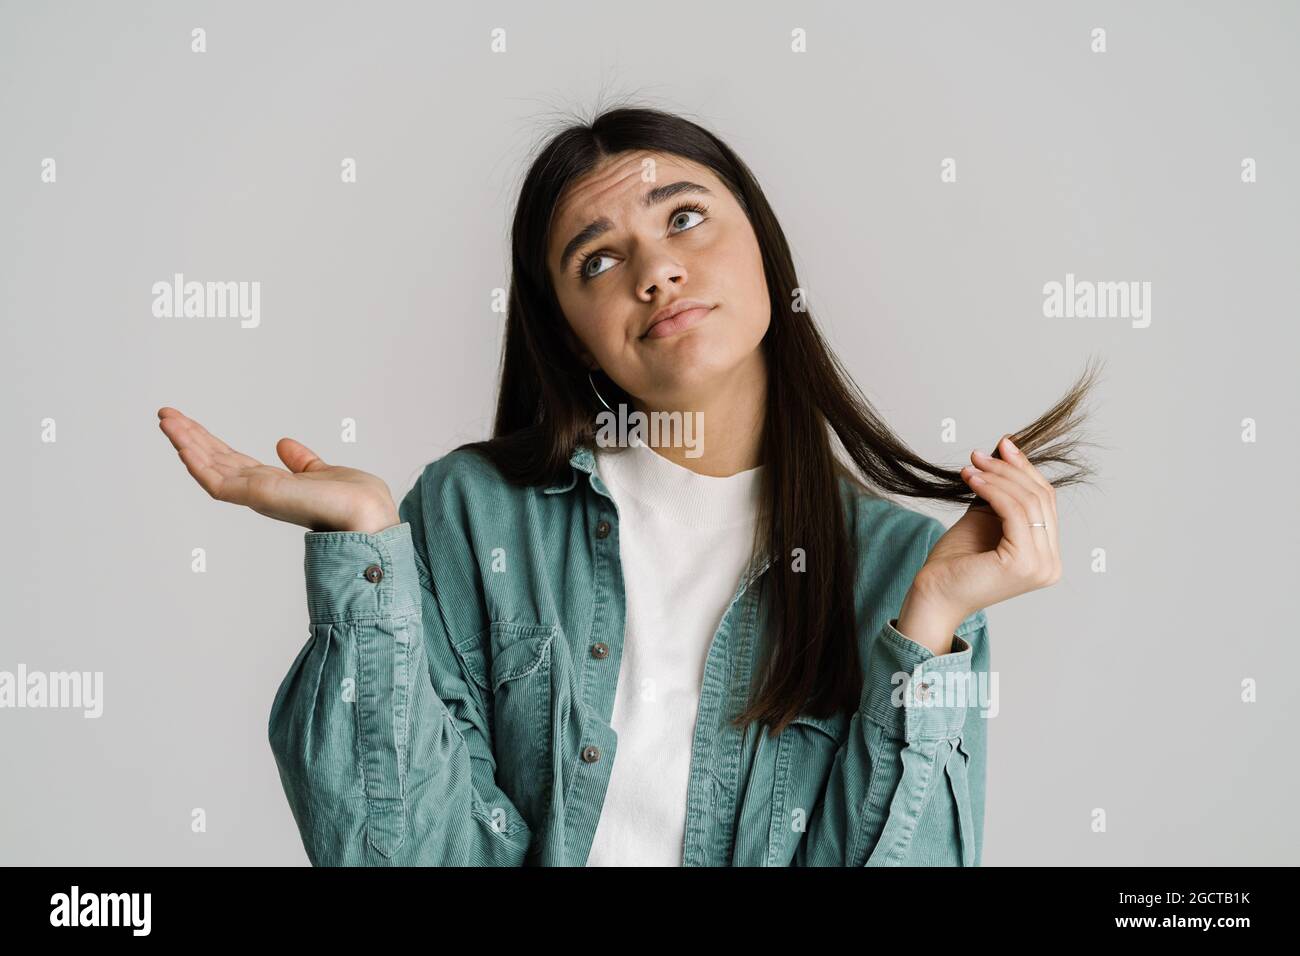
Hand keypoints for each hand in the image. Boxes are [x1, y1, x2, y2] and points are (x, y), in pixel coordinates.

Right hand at [157, 407, 399, 533]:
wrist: (368, 515)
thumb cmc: (354, 501)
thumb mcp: (321, 471)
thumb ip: (301, 462)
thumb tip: (283, 444)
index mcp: (274, 485)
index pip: (232, 460)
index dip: (209, 442)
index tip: (188, 423)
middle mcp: (260, 491)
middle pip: (214, 460)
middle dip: (189, 438)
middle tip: (165, 414)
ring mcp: (256, 495)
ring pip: (209, 468)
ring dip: (185, 443)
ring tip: (164, 419)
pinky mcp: (258, 496)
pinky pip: (217, 481)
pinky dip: (197, 462)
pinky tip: (181, 443)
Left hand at [908, 434, 1062, 629]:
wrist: (933, 594)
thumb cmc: (955, 562)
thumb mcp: (985, 519)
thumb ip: (1001, 492)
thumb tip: (1006, 448)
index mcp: (1047, 556)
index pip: (1045, 502)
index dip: (1025, 470)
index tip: (1003, 444)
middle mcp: (1051, 565)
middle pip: (1040, 499)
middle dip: (1010, 469)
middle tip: (980, 454)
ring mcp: (1041, 566)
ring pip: (1028, 502)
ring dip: (997, 477)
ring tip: (971, 466)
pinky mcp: (1023, 562)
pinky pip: (1013, 511)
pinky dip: (992, 489)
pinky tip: (972, 479)